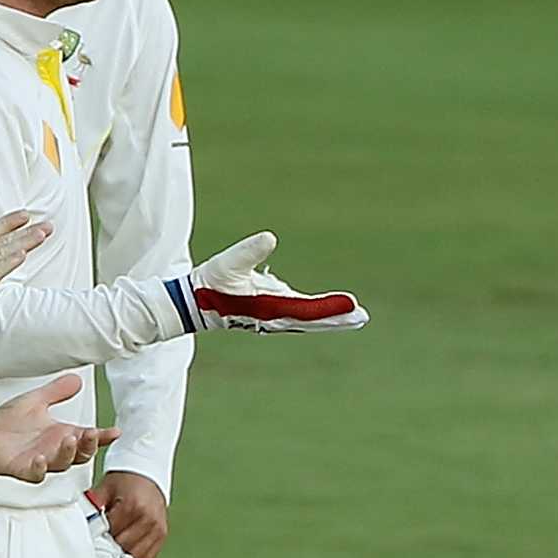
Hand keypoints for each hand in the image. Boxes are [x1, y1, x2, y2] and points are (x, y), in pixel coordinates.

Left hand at [0, 376, 115, 482]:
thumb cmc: (8, 425)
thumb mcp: (36, 401)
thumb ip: (56, 392)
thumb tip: (76, 379)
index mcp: (61, 435)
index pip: (88, 437)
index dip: (103, 436)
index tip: (114, 432)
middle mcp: (55, 450)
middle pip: (81, 454)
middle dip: (89, 445)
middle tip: (92, 434)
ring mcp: (42, 461)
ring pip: (62, 463)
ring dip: (68, 453)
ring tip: (69, 440)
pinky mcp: (24, 470)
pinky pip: (36, 474)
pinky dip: (39, 468)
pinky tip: (41, 459)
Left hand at [96, 470, 169, 557]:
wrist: (147, 473)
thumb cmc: (125, 481)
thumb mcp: (104, 489)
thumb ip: (91, 506)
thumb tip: (78, 523)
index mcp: (131, 507)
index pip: (110, 534)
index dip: (98, 538)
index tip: (93, 538)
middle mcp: (147, 519)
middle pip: (122, 547)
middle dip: (109, 548)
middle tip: (101, 543)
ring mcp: (157, 529)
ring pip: (134, 556)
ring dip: (122, 555)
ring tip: (114, 546)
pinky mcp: (162, 535)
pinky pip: (146, 557)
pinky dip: (134, 557)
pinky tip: (126, 550)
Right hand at [185, 231, 367, 332]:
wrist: (195, 304)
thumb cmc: (210, 283)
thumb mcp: (227, 263)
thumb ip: (248, 251)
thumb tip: (270, 238)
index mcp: (267, 308)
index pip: (305, 308)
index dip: (329, 308)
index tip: (351, 305)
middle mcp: (275, 316)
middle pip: (314, 319)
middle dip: (338, 319)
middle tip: (362, 317)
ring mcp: (275, 316)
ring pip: (310, 319)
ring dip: (332, 318)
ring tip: (355, 315)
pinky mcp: (273, 311)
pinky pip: (302, 314)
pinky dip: (319, 313)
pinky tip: (332, 310)